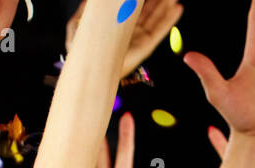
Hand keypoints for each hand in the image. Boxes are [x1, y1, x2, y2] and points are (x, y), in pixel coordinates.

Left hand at [67, 0, 182, 79]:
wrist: (86, 72)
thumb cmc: (79, 52)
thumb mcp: (78, 22)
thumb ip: (88, 8)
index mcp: (115, 25)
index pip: (131, 7)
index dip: (139, 0)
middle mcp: (128, 32)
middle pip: (146, 10)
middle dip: (155, 0)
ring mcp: (137, 40)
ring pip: (155, 18)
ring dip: (164, 5)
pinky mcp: (143, 48)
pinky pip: (158, 31)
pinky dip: (168, 20)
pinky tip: (176, 9)